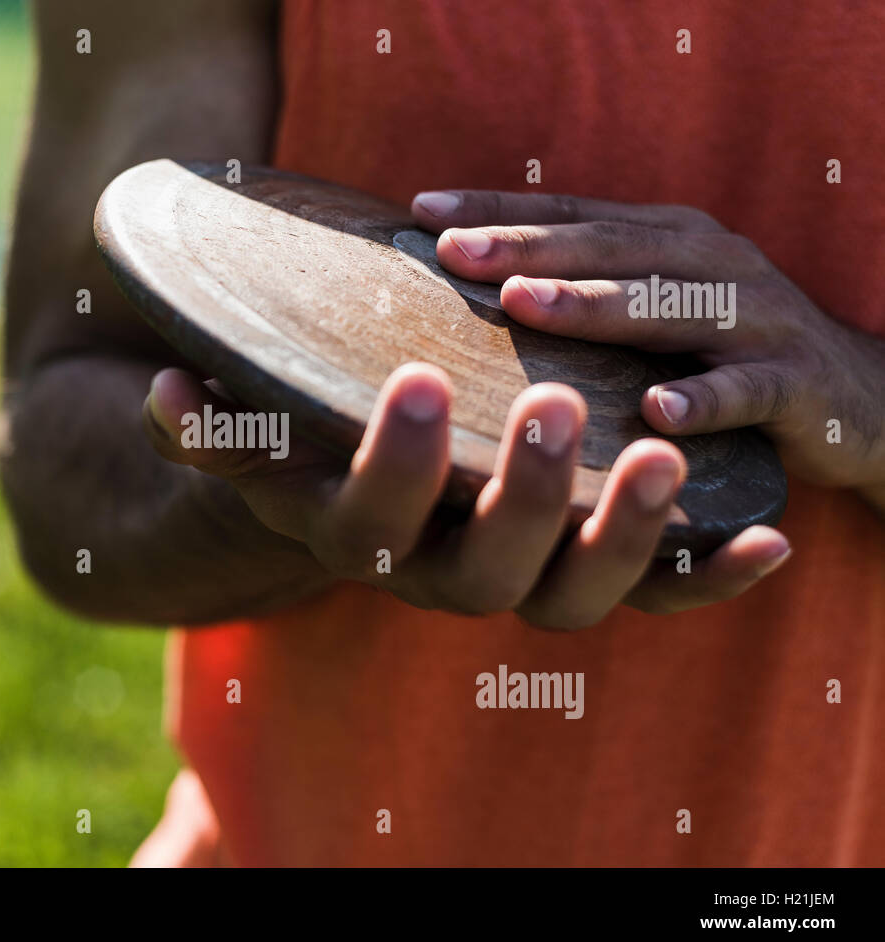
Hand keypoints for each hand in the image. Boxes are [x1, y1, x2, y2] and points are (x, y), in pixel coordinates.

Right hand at [144, 364, 789, 628]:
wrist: (368, 500)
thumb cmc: (312, 451)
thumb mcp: (259, 439)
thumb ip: (210, 426)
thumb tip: (164, 396)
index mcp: (361, 543)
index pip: (373, 526)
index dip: (394, 465)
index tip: (418, 377)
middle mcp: (440, 579)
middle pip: (487, 576)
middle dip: (522, 496)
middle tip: (552, 402)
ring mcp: (520, 582)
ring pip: (575, 596)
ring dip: (626, 535)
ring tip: (669, 454)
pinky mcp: (588, 574)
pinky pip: (653, 600)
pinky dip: (708, 579)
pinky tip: (768, 539)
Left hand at [411, 189, 884, 496]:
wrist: (852, 396)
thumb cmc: (720, 350)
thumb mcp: (654, 306)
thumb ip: (584, 291)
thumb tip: (473, 290)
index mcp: (666, 239)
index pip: (570, 215)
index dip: (499, 209)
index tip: (423, 210)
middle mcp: (708, 262)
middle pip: (607, 249)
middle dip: (526, 248)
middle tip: (455, 252)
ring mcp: (754, 317)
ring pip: (667, 306)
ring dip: (595, 305)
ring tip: (525, 305)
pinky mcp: (791, 382)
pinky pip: (745, 391)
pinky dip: (704, 398)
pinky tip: (656, 408)